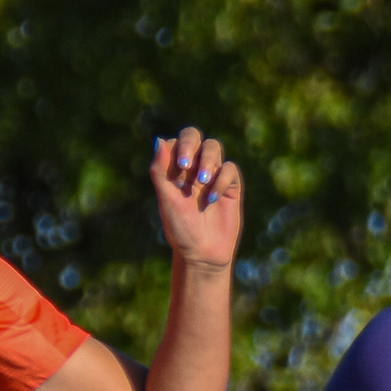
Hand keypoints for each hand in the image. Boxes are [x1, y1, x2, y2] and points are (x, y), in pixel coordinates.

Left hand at [149, 127, 242, 271]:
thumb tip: (159, 140)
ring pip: (214, 148)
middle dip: (191, 144)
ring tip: (202, 180)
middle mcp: (193, 168)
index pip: (176, 142)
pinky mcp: (231, 185)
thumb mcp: (167, 200)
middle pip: (196, 137)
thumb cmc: (180, 228)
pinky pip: (230, 168)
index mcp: (175, 170)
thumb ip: (160, 171)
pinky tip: (212, 198)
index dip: (178, 146)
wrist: (202, 253)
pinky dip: (221, 180)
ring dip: (207, 160)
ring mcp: (213, 175)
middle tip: (186, 164)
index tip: (178, 165)